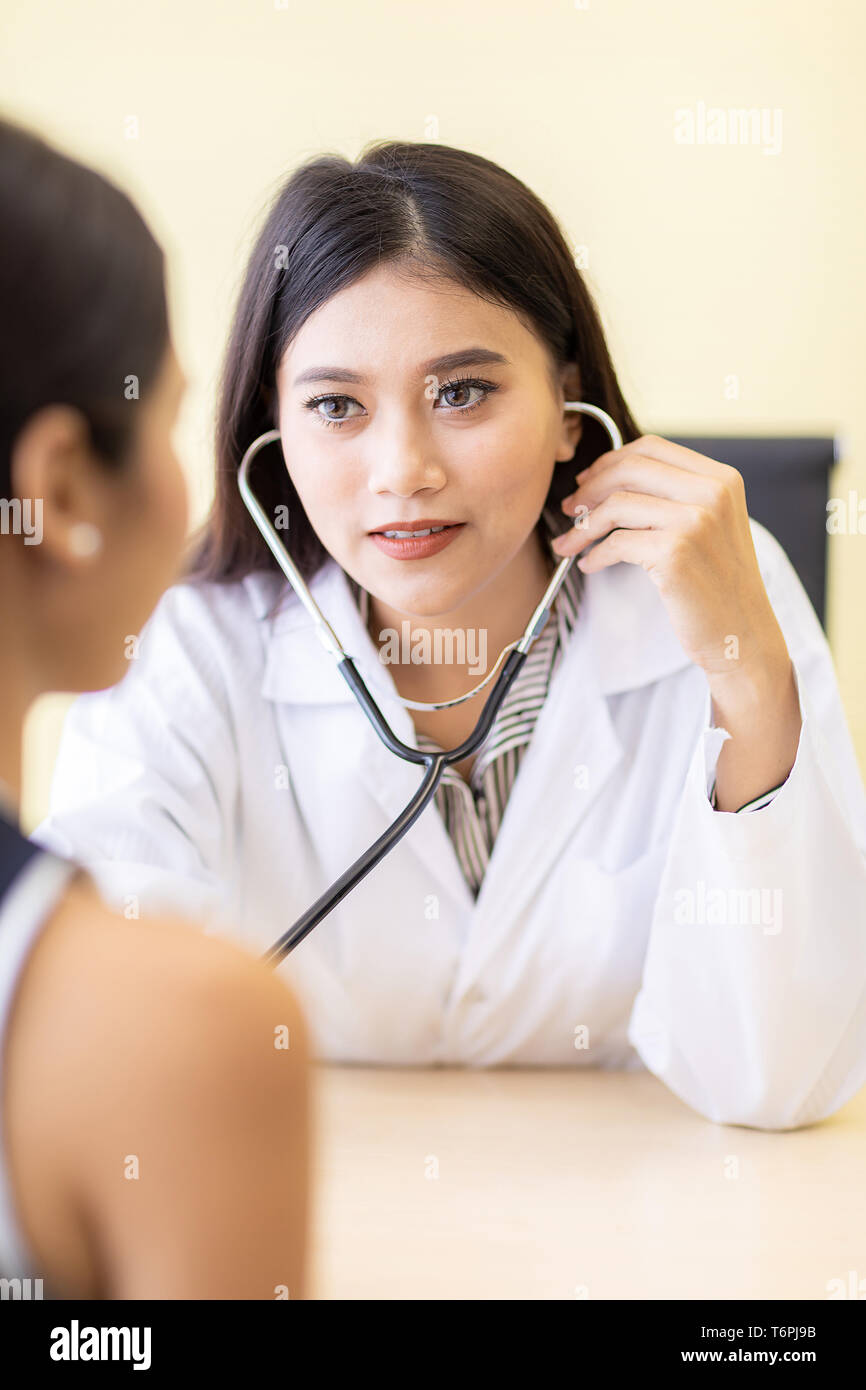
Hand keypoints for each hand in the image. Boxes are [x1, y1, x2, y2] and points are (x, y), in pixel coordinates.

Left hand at [551, 434, 801, 809]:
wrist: (744, 635)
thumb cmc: (719, 586)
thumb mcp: (710, 526)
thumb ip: (675, 497)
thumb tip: (609, 479)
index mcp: (721, 479)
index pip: (652, 448)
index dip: (611, 461)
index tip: (588, 481)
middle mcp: (712, 493)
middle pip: (629, 469)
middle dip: (590, 488)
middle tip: (570, 510)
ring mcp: (695, 521)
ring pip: (616, 505)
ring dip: (583, 526)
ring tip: (568, 544)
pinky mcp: (675, 552)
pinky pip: (616, 543)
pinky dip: (594, 554)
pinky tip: (589, 565)